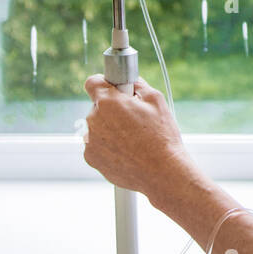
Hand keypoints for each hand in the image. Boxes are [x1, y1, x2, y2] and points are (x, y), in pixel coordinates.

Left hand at [83, 74, 185, 196]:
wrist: (162, 172)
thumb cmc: (161, 137)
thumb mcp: (156, 100)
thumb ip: (137, 84)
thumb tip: (130, 81)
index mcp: (108, 102)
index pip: (92, 82)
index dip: (104, 83)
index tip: (113, 89)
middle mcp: (93, 120)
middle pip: (98, 106)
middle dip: (113, 109)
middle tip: (134, 119)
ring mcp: (90, 141)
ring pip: (98, 126)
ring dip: (110, 128)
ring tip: (133, 139)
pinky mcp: (92, 158)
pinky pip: (97, 145)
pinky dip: (108, 146)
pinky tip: (127, 151)